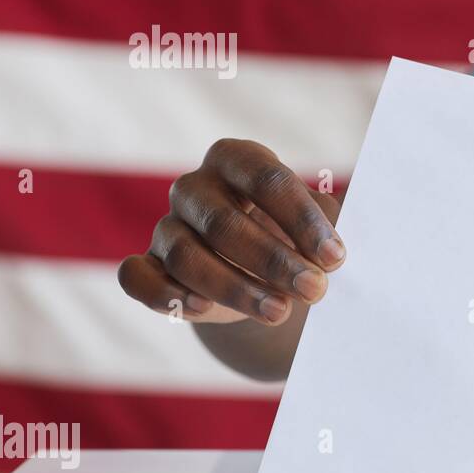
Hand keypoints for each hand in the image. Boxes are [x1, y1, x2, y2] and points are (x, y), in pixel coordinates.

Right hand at [118, 139, 344, 325]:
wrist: (258, 274)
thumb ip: (323, 227)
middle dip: (273, 260)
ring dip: (235, 289)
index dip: (301, 219)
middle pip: (224, 222)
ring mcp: (166, 225)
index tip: (334, 257)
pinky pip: (138, 277)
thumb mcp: (313, 224)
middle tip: (314, 289)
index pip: (266, 179)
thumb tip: (328, 250)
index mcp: (236, 160)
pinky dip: (165, 295)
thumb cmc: (292, 236)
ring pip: (186, 256)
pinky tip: (202, 310)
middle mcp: (194, 188)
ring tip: (280, 312)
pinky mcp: (146, 264)